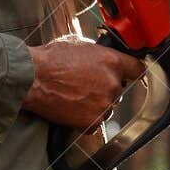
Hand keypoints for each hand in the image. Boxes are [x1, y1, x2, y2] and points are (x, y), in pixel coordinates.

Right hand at [22, 35, 146, 129]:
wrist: (32, 78)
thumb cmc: (51, 59)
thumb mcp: (81, 45)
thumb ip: (99, 55)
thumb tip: (103, 58)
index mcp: (112, 62)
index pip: (137, 70)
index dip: (130, 73)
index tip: (128, 76)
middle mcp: (112, 84)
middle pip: (118, 90)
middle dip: (105, 89)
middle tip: (85, 86)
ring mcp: (103, 105)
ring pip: (106, 108)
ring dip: (95, 105)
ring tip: (74, 97)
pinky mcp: (91, 122)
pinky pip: (94, 124)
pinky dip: (84, 121)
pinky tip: (71, 109)